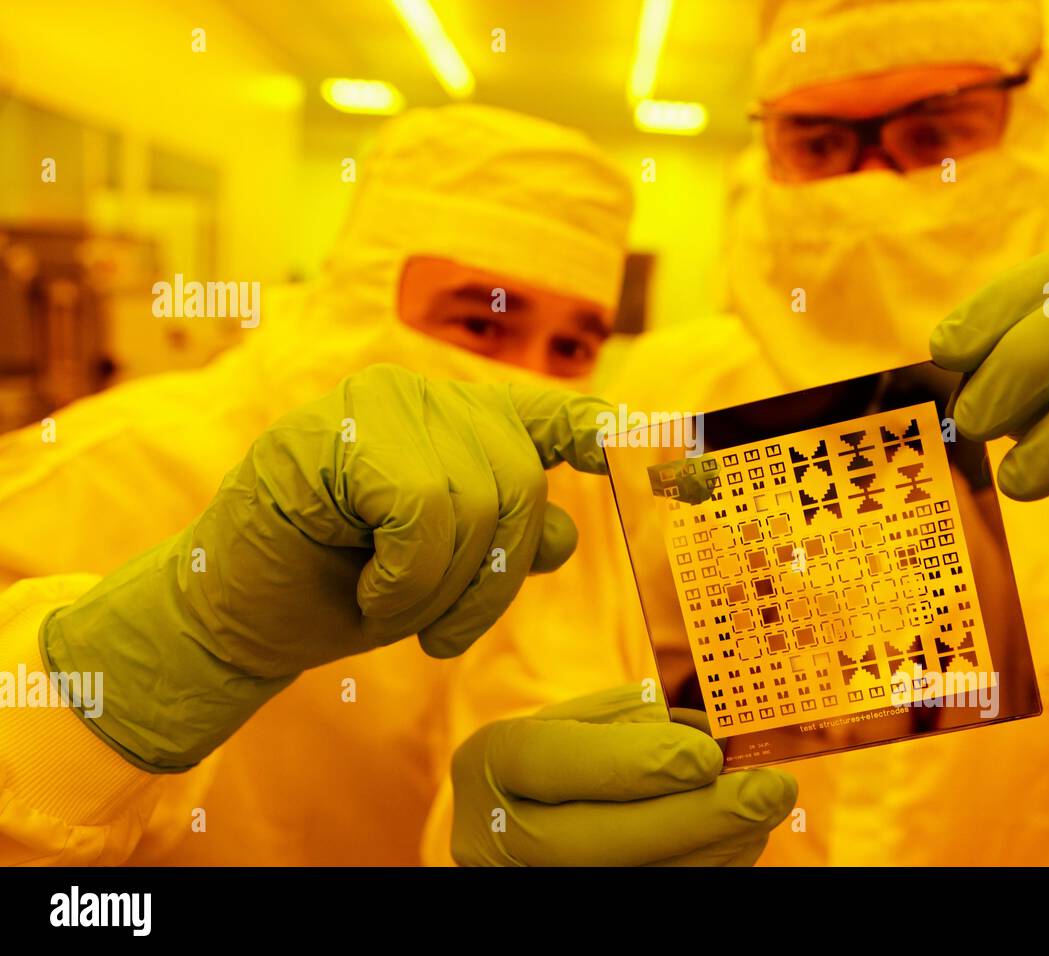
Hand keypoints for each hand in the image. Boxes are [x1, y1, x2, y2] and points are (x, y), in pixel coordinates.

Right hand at [42, 363, 611, 769]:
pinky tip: (366, 588)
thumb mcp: (442, 574)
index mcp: (455, 424)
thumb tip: (563, 532)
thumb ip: (502, 542)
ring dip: (439, 587)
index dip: (592, 428)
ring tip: (387, 602)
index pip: (545, 414)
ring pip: (476, 501)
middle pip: (521, 481)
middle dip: (490, 579)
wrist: (236, 616)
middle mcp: (427, 395)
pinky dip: (406, 577)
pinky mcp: (346, 429)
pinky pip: (426, 512)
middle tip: (438, 630)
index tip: (624, 443)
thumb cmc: (338, 587)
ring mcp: (384, 400)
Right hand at [450, 685, 798, 865]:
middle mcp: (497, 833)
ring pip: (632, 880)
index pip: (556, 762)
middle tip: (769, 791)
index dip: (634, 763)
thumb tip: (711, 741)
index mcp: (493, 762)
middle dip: (693, 818)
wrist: (515, 820)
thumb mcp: (576, 723)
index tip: (707, 757)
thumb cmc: (564, 757)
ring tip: (768, 807)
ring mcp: (530, 882)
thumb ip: (630, 725)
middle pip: (592, 842)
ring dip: (715, 847)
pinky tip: (744, 838)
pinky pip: (651, 894)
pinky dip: (706, 867)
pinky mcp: (572, 908)